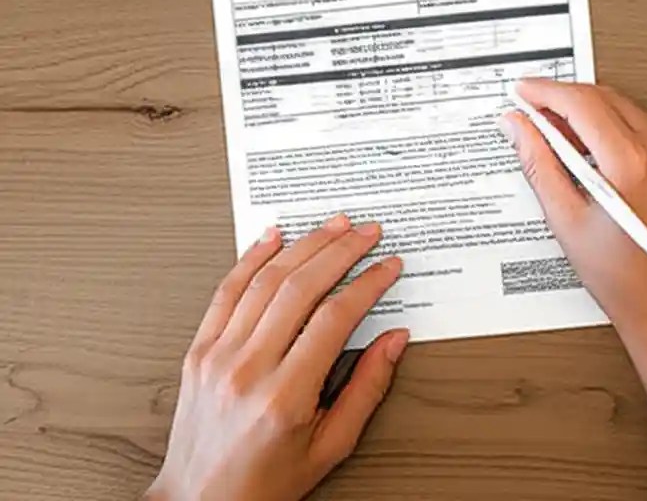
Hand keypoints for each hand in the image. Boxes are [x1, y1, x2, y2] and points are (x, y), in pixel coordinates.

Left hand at [147, 215, 408, 500]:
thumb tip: (393, 342)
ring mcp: (217, 356)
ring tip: (331, 227)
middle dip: (340, 251)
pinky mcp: (198, 351)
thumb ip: (366, 390)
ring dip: (303, 246)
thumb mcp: (330, 446)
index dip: (367, 284)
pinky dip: (251, 259)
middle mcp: (247, 370)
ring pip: (264, 281)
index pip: (335, 318)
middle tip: (366, 233)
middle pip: (300, 288)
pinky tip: (273, 239)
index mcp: (285, 397)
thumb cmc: (264, 483)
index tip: (388, 267)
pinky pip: (226, 292)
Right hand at [499, 79, 646, 345]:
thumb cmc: (626, 279)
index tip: (525, 91)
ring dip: (592, 115)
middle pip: (606, 99)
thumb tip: (519, 127)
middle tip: (535, 114)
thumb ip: (539, 164)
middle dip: (566, 100)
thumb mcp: (568, 221)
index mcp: (633, 164)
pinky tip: (598, 154)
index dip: (546, 92)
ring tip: (562, 139)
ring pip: (627, 110)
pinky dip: (618, 131)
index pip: (582, 103)